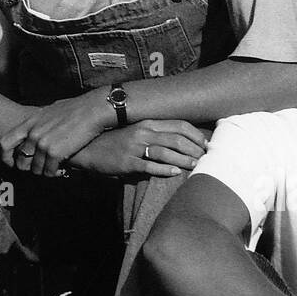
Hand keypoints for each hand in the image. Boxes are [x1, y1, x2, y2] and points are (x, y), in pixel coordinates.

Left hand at [0, 89, 109, 175]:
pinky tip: (63, 168)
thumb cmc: (77, 108)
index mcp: (30, 122)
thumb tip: (40, 122)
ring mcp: (42, 144)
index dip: (6, 157)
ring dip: (45, 171)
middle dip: (29, 168)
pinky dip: (55, 173)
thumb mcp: (51, 110)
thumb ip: (41, 120)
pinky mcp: (55, 153)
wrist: (93, 110)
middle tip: (40, 168)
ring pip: (36, 169)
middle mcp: (33, 134)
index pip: (5, 143)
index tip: (13, 163)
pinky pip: (49, 171)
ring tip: (55, 168)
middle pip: (21, 161)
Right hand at [69, 121, 208, 178]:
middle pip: (177, 138)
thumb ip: (156, 134)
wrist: (89, 149)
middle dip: (194, 149)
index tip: (206, 144)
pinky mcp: (127, 162)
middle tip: (205, 158)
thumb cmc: (117, 141)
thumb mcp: (137, 132)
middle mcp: (143, 132)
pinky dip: (165, 169)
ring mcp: (135, 147)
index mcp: (148, 123)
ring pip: (166, 151)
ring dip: (184, 159)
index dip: (196, 134)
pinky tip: (176, 172)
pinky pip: (149, 165)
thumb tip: (182, 141)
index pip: (179, 125)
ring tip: (196, 165)